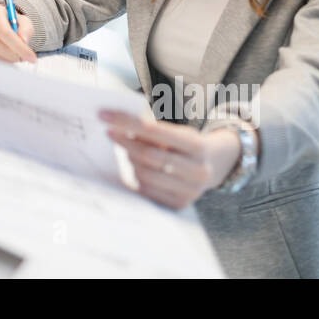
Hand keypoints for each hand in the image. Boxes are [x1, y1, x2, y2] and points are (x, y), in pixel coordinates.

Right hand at [0, 2, 35, 62]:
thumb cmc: (10, 23)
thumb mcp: (24, 22)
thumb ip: (27, 29)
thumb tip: (23, 39)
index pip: (3, 31)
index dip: (18, 46)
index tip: (30, 57)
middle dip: (11, 54)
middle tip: (21, 59)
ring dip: (3, 59)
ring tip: (12, 57)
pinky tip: (1, 57)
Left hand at [99, 110, 243, 209]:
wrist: (213, 166)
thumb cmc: (187, 145)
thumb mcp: (179, 132)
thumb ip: (154, 129)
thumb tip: (118, 125)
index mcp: (198, 146)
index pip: (155, 131)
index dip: (128, 122)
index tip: (105, 115)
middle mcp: (197, 171)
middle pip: (148, 155)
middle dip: (124, 141)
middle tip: (109, 131)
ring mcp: (190, 191)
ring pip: (145, 174)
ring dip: (130, 159)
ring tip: (127, 149)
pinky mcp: (179, 204)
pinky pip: (147, 189)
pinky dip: (136, 176)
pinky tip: (136, 166)